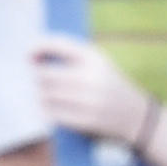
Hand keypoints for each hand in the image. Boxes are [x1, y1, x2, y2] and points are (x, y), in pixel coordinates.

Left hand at [31, 36, 155, 142]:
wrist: (138, 117)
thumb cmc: (108, 84)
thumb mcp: (97, 62)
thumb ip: (68, 53)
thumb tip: (32, 53)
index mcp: (95, 58)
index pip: (58, 44)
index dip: (37, 48)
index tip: (28, 56)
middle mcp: (92, 77)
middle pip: (45, 74)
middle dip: (37, 77)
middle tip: (37, 79)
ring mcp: (90, 101)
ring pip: (46, 95)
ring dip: (41, 94)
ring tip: (45, 94)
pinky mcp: (87, 121)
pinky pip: (54, 114)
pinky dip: (47, 110)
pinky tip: (51, 108)